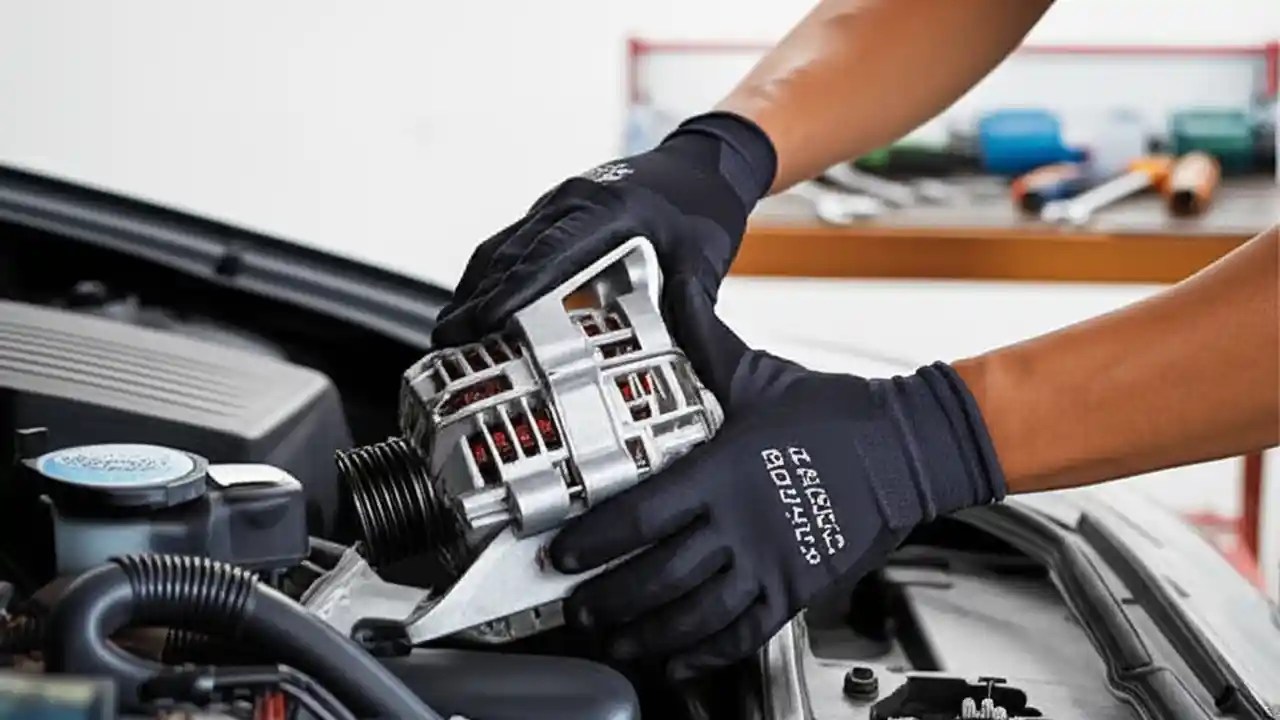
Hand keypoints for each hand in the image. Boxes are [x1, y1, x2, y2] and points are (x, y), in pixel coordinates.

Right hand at [431, 112, 775, 346]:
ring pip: (501, 247)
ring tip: (449, 334)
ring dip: (473, 289)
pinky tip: (476, 307)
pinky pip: (511, 243)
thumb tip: (699, 365)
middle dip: (475, 300)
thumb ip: (694, 311)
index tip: (483, 324)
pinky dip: (488, 276)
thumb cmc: (703, 207)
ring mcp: (558, 204)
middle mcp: (571, 201)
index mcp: (605, 210)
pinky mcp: (554, 212)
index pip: (548, 257)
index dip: (512, 293)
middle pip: (511, 254)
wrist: (705, 162)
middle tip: (447, 343)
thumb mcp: (704, 262)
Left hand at [547, 280, 1006, 678]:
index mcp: (723, 470)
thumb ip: (705, 337)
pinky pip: (742, 633)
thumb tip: (672, 287)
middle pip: (656, 576)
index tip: (560, 553)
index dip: (593, 540)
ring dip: (645, 634)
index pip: (641, 514)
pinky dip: (704, 654)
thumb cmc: (835, 414)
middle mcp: (742, 524)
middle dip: (605, 598)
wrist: (909, 449)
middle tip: (574, 607)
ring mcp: (771, 563)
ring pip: (693, 615)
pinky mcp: (797, 589)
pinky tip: (677, 661)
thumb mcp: (758, 372)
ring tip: (614, 640)